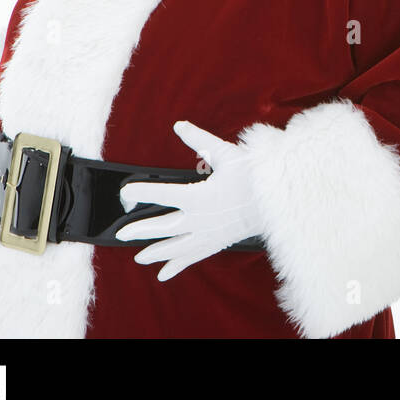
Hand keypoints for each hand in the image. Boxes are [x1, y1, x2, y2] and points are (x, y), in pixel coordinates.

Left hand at [115, 121, 263, 281]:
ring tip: (138, 257)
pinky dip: (177, 266)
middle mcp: (199, 219)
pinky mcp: (216, 242)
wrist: (279, 200)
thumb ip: (200, 140)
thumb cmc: (255, 174)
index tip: (125, 192)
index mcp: (198, 196)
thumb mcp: (227, 154)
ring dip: (155, 252)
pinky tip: (164, 274)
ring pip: (175, 247)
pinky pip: (193, 257)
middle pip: (162, 227)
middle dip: (139, 230)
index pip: (161, 194)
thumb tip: (180, 125)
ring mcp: (207, 234)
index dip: (141, 192)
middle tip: (120, 234)